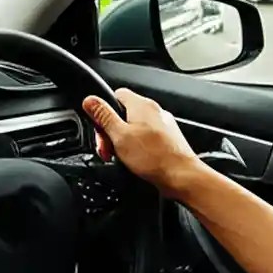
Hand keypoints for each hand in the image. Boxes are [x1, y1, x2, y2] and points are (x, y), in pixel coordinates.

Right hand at [82, 88, 199, 197]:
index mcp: (141, 105)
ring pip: (135, 127)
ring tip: (121, 157)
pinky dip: (138, 147)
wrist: (182, 176)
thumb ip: (103, 116)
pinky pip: (146, 138)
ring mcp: (162, 125)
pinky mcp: (167, 139)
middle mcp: (154, 111)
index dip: (104, 111)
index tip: (100, 129)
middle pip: (124, 114)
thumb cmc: (154, 157)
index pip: (116, 95)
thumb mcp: (119, 135)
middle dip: (112, 131)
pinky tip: (136, 161)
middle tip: (108, 148)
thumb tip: (90, 100)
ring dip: (123, 141)